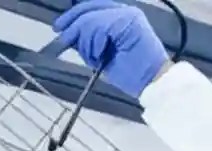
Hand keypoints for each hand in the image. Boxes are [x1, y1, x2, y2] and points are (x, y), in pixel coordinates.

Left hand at [53, 0, 170, 98]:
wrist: (151, 82)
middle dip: (73, 26)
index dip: (73, 15)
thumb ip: (88, 40)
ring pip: (91, 20)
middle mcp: (125, 11)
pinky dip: (95, 45)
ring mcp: (128, 14)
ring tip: (96, 59)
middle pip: (89, 9)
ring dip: (87, 44)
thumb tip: (69, 34)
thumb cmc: (131, 73)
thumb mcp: (101, 54)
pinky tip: (101, 56)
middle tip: (65, 40)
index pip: (92, 6)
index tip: (59, 27)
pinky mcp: (129, 21)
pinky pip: (99, 28)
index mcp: (120, 16)